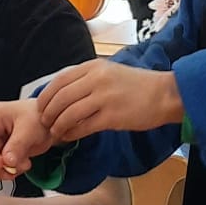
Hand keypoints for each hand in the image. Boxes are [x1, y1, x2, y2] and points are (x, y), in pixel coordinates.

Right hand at [0, 100, 54, 177]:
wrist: (45, 123)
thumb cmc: (36, 117)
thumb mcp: (30, 129)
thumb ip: (18, 145)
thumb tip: (7, 161)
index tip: (0, 165)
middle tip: (14, 168)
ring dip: (4, 170)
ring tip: (24, 164)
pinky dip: (7, 172)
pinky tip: (21, 165)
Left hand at [37, 60, 182, 142]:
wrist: (164, 95)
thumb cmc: (138, 85)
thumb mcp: (110, 72)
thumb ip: (87, 79)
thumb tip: (63, 93)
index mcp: (94, 67)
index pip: (59, 80)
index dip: (45, 96)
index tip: (41, 107)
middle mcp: (96, 79)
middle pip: (60, 97)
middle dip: (48, 113)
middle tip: (45, 123)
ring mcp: (104, 98)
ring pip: (68, 113)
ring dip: (58, 125)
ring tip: (55, 132)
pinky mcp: (112, 116)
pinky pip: (83, 127)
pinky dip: (71, 133)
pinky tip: (69, 137)